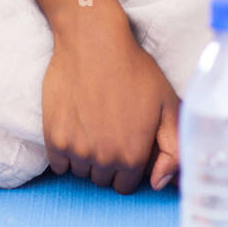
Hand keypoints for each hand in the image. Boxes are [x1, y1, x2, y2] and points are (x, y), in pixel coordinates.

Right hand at [42, 12, 178, 193]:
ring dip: (86, 156)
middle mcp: (104, 159)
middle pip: (103, 179)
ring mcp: (77, 150)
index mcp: (133, 155)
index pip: (126, 185)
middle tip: (109, 127)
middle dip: (108, 160)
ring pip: (81, 171)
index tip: (126, 141)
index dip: (128, 163)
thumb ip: (173, 147)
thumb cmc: (134, 68)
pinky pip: (59, 164)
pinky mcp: (54, 138)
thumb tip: (160, 183)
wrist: (93, 41)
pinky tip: (76, 124)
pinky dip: (66, 150)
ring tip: (93, 122)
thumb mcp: (167, 103)